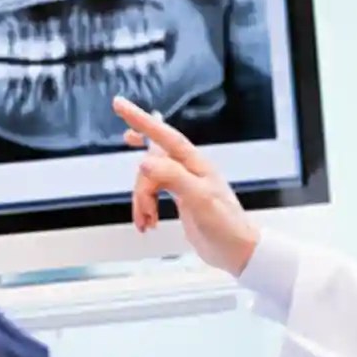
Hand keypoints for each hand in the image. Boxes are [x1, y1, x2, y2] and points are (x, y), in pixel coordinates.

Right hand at [112, 96, 259, 274]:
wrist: (236, 251)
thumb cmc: (226, 224)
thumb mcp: (199, 199)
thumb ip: (173, 177)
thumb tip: (144, 162)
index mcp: (195, 163)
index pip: (164, 135)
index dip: (141, 119)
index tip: (120, 105)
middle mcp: (188, 169)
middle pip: (150, 165)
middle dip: (141, 188)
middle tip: (144, 208)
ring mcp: (183, 183)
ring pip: (148, 181)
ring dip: (142, 203)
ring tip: (149, 223)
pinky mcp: (179, 198)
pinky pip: (152, 195)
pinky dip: (145, 209)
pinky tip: (149, 223)